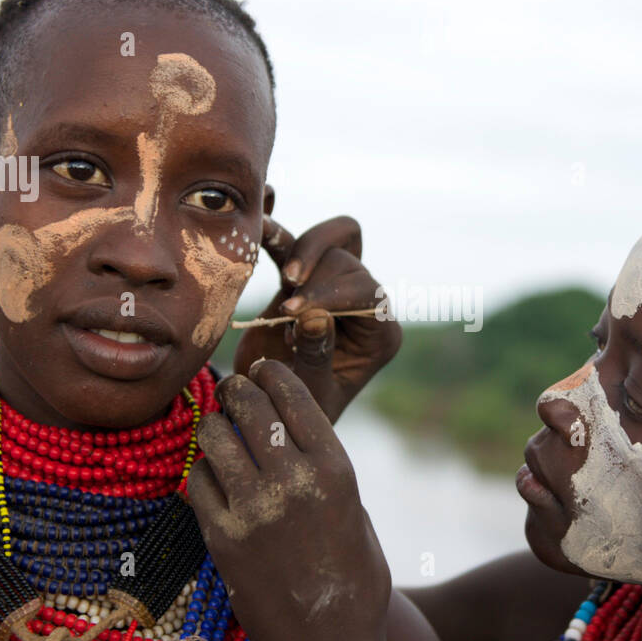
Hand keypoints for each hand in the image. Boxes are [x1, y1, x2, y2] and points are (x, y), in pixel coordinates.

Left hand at [186, 359, 392, 640]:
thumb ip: (328, 474)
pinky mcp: (221, 538)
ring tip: (217, 428)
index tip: (263, 370)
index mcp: (335, 471)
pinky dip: (201, 471)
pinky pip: (197, 483)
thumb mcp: (358, 516)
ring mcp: (252, 509)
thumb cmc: (355, 583)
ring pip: (214, 440)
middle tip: (232, 390)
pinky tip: (209, 473)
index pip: (293, 398)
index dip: (273, 376)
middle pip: (250, 409)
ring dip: (214, 427)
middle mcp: (293, 482)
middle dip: (238, 391)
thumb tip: (296, 440)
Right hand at [232, 214, 401, 422]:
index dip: (332, 294)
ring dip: (301, 258)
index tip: (291, 313)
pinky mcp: (305, 280)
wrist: (267, 408)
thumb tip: (315, 316)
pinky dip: (280, 235)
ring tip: (279, 293)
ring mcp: (336, 289)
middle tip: (283, 314)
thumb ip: (316, 355)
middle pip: (349, 264)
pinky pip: (297, 245)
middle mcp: (365, 307)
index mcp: (380, 335)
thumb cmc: (295, 412)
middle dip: (314, 283)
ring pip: (332, 243)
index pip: (369, 294)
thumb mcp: (309, 393)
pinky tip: (261, 228)